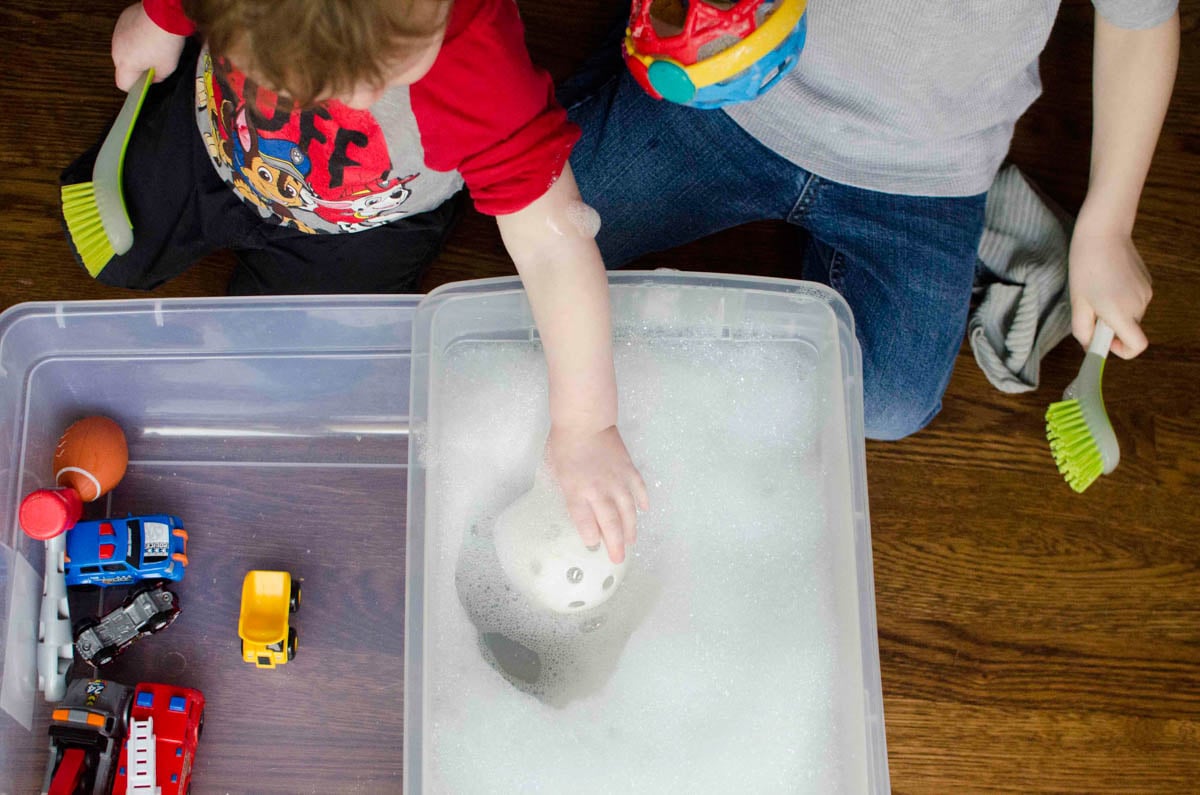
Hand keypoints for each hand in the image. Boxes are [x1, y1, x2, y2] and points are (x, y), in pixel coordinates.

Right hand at [112, 2, 185, 90]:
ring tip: (154, 47)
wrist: (164, 14)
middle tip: (155, 64)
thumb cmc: (165, 41)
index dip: (135, 87)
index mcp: (125, 64)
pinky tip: (150, 35)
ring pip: (125, 50)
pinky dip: (136, 37)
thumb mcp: (167, 68)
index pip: (123, 84)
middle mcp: (117, 49)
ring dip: (136, 52)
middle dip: (137, 68)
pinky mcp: (122, 21)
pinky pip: (127, 35)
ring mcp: (117, 34)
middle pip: (124, 66)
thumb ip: (158, 77)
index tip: (145, 83)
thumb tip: (153, 77)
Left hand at [545, 425, 648, 563]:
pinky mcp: (629, 470)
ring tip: (631, 542)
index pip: (585, 523)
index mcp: (577, 492)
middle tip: (618, 559)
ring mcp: (617, 481)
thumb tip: (579, 510)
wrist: (584, 422)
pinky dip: (643, 501)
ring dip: (630, 528)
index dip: (591, 537)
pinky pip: (639, 489)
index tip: (593, 546)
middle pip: (610, 523)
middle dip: (614, 544)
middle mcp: (599, 490)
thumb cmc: (564, 446)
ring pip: (628, 511)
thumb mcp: (557, 473)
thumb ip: (569, 493)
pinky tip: (644, 510)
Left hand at [1068, 217, 1152, 358]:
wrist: (1102, 233)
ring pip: (1130, 314)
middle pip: (1129, 330)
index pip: (1137, 346)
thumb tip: (1090, 346)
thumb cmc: (1085, 268)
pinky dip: (1121, 298)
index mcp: (1121, 313)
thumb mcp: (1077, 303)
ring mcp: (1146, 293)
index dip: (1121, 351)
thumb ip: (1083, 330)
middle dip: (1110, 326)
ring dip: (1114, 310)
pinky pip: (1134, 300)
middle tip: (1091, 307)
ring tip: (1097, 289)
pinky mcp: (1147, 282)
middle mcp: (1139, 305)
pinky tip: (1108, 279)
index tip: (1104, 340)